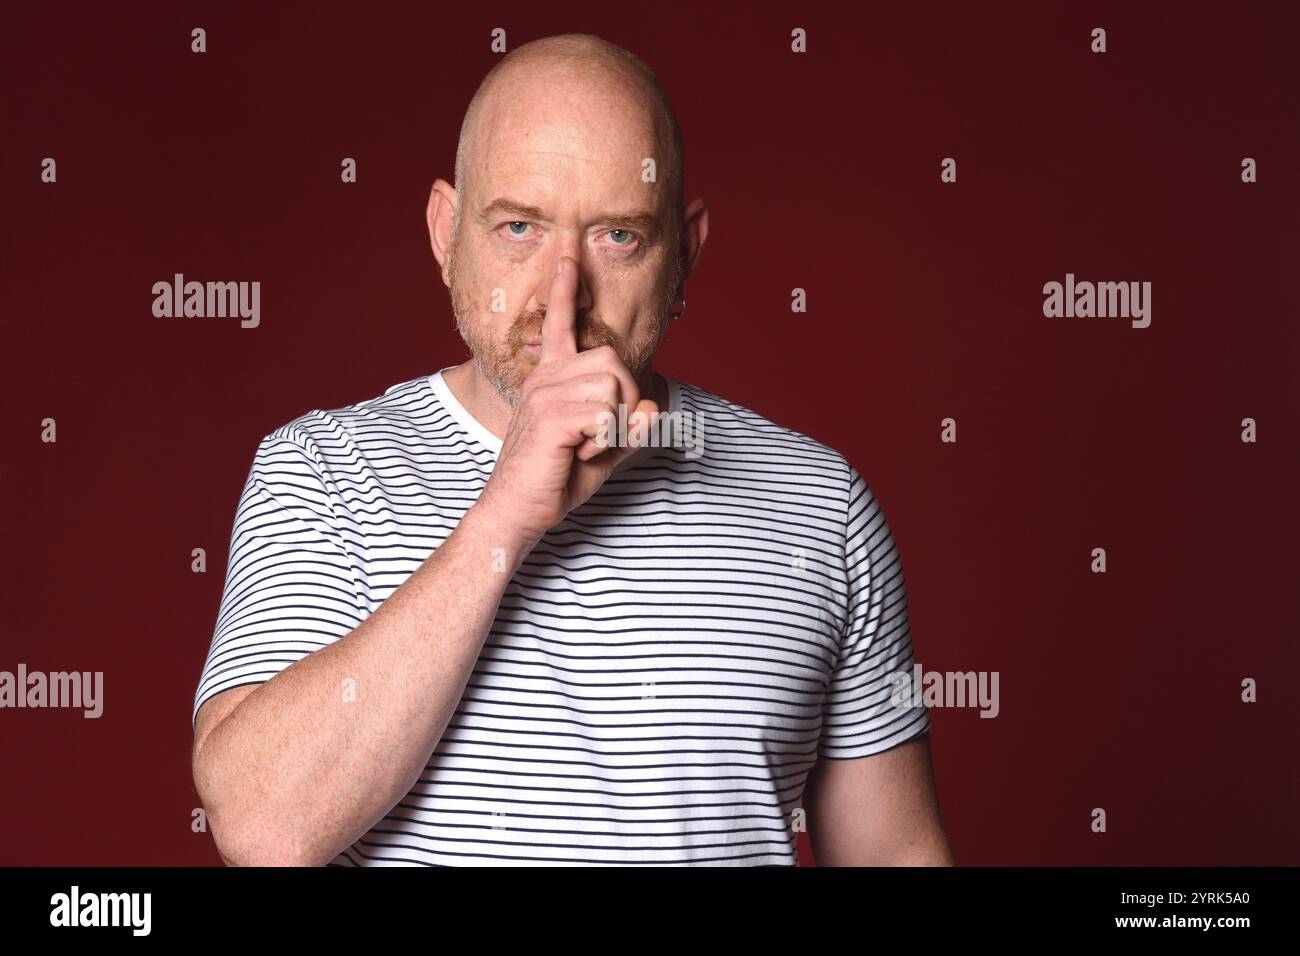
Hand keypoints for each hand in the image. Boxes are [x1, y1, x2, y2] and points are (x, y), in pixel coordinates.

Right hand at [473, 256, 658, 550]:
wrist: (517, 511)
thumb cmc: (556, 479)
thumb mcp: (604, 448)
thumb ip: (631, 425)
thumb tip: (654, 405)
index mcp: (552, 380)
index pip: (559, 326)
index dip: (565, 292)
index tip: (568, 260)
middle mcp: (545, 379)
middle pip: (613, 362)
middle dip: (625, 401)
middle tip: (602, 434)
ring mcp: (544, 394)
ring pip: (613, 388)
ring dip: (613, 425)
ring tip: (585, 445)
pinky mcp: (549, 416)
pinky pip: (605, 414)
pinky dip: (604, 440)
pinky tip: (578, 453)